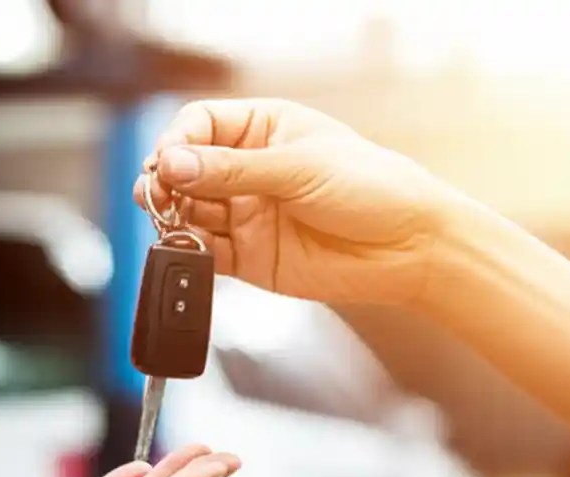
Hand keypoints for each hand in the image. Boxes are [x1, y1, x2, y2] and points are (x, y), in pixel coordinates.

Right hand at [134, 98, 497, 306]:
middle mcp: (249, 171)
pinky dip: (191, 253)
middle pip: (186, 171)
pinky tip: (189, 249)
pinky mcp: (250, 257)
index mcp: (264, 129)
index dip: (178, 141)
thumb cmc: (373, 189)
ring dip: (174, 217)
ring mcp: (248, 214)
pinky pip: (206, 253)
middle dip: (166, 182)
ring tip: (174, 222)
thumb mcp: (299, 168)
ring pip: (190, 212)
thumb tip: (172, 164)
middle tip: (159, 194)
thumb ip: (232, 171)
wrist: (410, 247)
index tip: (169, 160)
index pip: (200, 125)